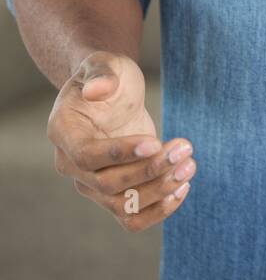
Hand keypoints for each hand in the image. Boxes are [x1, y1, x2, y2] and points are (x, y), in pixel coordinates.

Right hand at [48, 50, 195, 230]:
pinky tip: (182, 188)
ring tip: (189, 165)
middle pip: (107, 185)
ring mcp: (91, 183)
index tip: (155, 141)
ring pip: (122, 205)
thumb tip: (98, 89)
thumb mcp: (105, 62)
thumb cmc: (107, 74)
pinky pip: (132, 216)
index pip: (86, 155)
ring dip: (159, 191)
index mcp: (63, 132)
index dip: (120, 153)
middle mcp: (71, 164)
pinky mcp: (114, 193)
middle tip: (184, 149)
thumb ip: (101, 73)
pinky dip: (158, 210)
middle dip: (149, 170)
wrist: (112, 92)